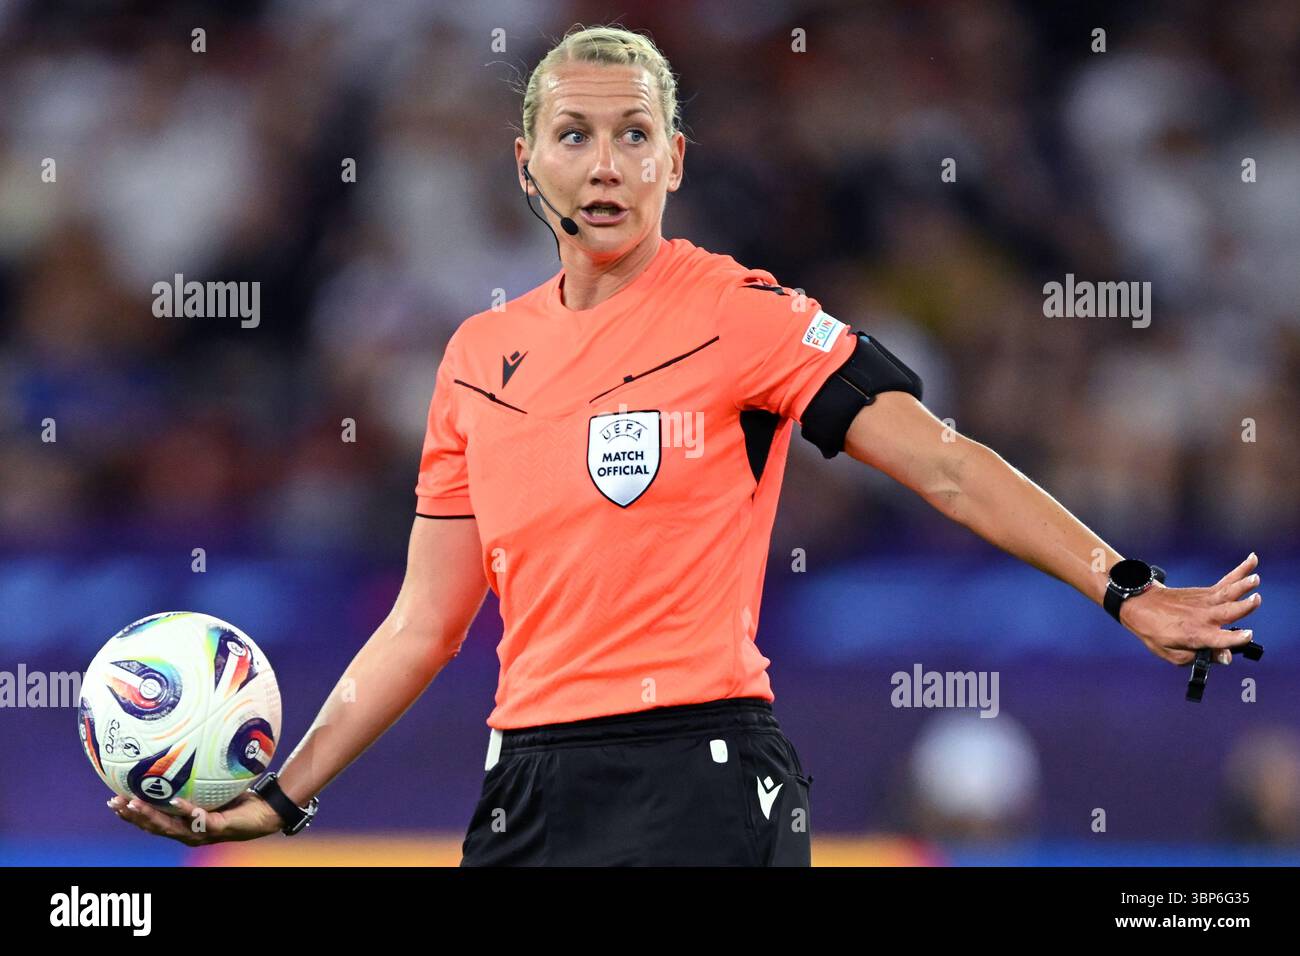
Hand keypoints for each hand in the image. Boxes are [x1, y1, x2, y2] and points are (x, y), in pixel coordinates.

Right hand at [108, 788, 283, 845]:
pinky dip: (187, 812)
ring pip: (170, 827)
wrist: (266, 811)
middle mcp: (188, 831)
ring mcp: (202, 833)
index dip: (130, 813)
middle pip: (153, 826)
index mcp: (183, 823)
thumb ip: (197, 773)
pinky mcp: (218, 829)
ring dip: (151, 816)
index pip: (151, 820)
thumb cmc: (238, 798)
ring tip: (135, 803)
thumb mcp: (213, 784)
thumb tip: (185, 743)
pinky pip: (200, 820)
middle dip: (132, 815)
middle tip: (115, 802)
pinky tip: (177, 803)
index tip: (111, 801)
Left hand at [1120, 553, 1260, 665]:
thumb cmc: (1156, 633)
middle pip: (1229, 611)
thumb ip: (1201, 657)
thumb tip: (1226, 658)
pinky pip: (1227, 581)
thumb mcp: (1173, 654)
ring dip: (1244, 585)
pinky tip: (1253, 559)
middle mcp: (1205, 617)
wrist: (1140, 605)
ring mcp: (1206, 601)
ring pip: (1229, 593)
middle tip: (1256, 600)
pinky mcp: (1206, 592)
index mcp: (1197, 635)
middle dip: (1244, 607)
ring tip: (1255, 578)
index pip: (1221, 639)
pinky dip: (1241, 570)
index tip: (1248, 635)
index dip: (1235, 639)